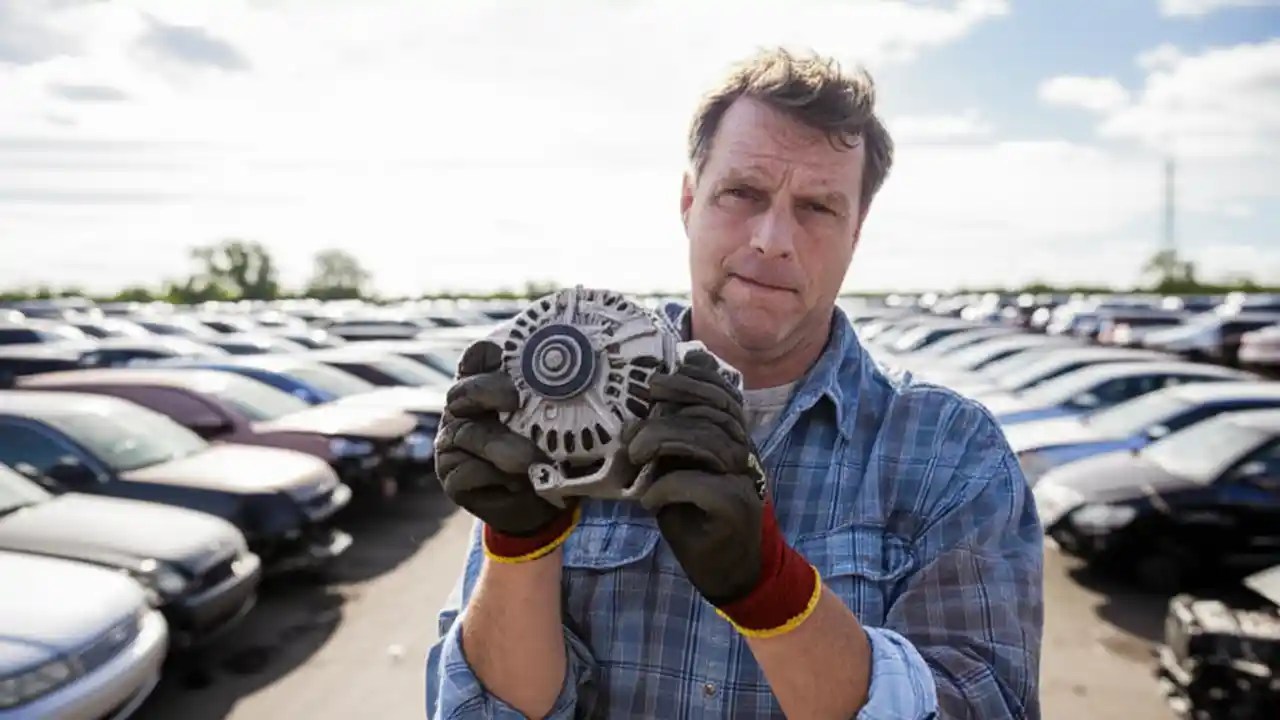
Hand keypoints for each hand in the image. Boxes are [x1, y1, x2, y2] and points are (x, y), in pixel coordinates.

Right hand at [435, 340, 577, 560]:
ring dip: (504, 447)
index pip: (479, 358)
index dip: (489, 352)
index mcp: (488, 388)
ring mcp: (453, 444)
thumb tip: (587, 369)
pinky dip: (497, 478)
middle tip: (513, 399)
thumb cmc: (551, 454)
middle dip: (489, 391)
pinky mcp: (453, 477)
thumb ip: (559, 398)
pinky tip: (521, 484)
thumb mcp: (558, 422)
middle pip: (466, 391)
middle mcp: (464, 411)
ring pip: (470, 434)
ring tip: (532, 460)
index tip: (508, 353)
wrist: (541, 506)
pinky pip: (469, 471)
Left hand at [627, 350, 819, 636]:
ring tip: (635, 454)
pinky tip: (648, 500)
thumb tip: (637, 413)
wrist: (728, 573)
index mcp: (735, 440)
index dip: (697, 379)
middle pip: (715, 414)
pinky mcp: (736, 508)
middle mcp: (745, 455)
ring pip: (708, 442)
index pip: (725, 397)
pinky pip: (701, 484)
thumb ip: (669, 444)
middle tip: (634, 425)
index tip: (660, 376)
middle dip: (672, 407)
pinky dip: (668, 487)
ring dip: (664, 441)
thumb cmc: (697, 520)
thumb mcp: (677, 474)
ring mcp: (744, 480)